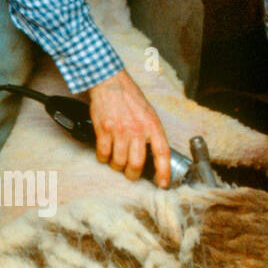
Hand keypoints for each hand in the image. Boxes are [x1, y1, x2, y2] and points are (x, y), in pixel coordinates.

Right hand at [88, 69, 171, 184]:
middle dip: (133, 174)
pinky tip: (105, 154)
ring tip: (117, 162)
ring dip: (117, 166)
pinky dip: (103, 158)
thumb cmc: (131, 99)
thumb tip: (154, 156)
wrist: (111, 83)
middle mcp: (137, 130)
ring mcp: (120, 131)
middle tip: (131, 174)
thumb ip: (152, 134)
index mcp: (153, 126)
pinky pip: (103, 154)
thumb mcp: (150, 114)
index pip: (162, 154)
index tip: (163, 184)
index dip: (164, 172)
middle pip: (137, 164)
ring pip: (118, 162)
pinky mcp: (104, 130)